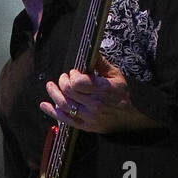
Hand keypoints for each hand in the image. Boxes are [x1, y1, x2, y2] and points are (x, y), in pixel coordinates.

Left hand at [40, 56, 157, 132]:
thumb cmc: (123, 94)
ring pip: (64, 105)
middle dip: (62, 82)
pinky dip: (52, 112)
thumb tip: (90, 50)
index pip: (77, 83)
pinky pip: (65, 120)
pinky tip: (44, 105)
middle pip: (68, 92)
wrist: (132, 116)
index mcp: (102, 90)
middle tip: (64, 78)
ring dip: (54, 94)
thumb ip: (100, 63)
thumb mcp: (116, 75)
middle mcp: (94, 104)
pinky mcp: (86, 126)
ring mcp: (89, 117)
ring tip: (50, 86)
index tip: (74, 73)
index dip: (72, 76)